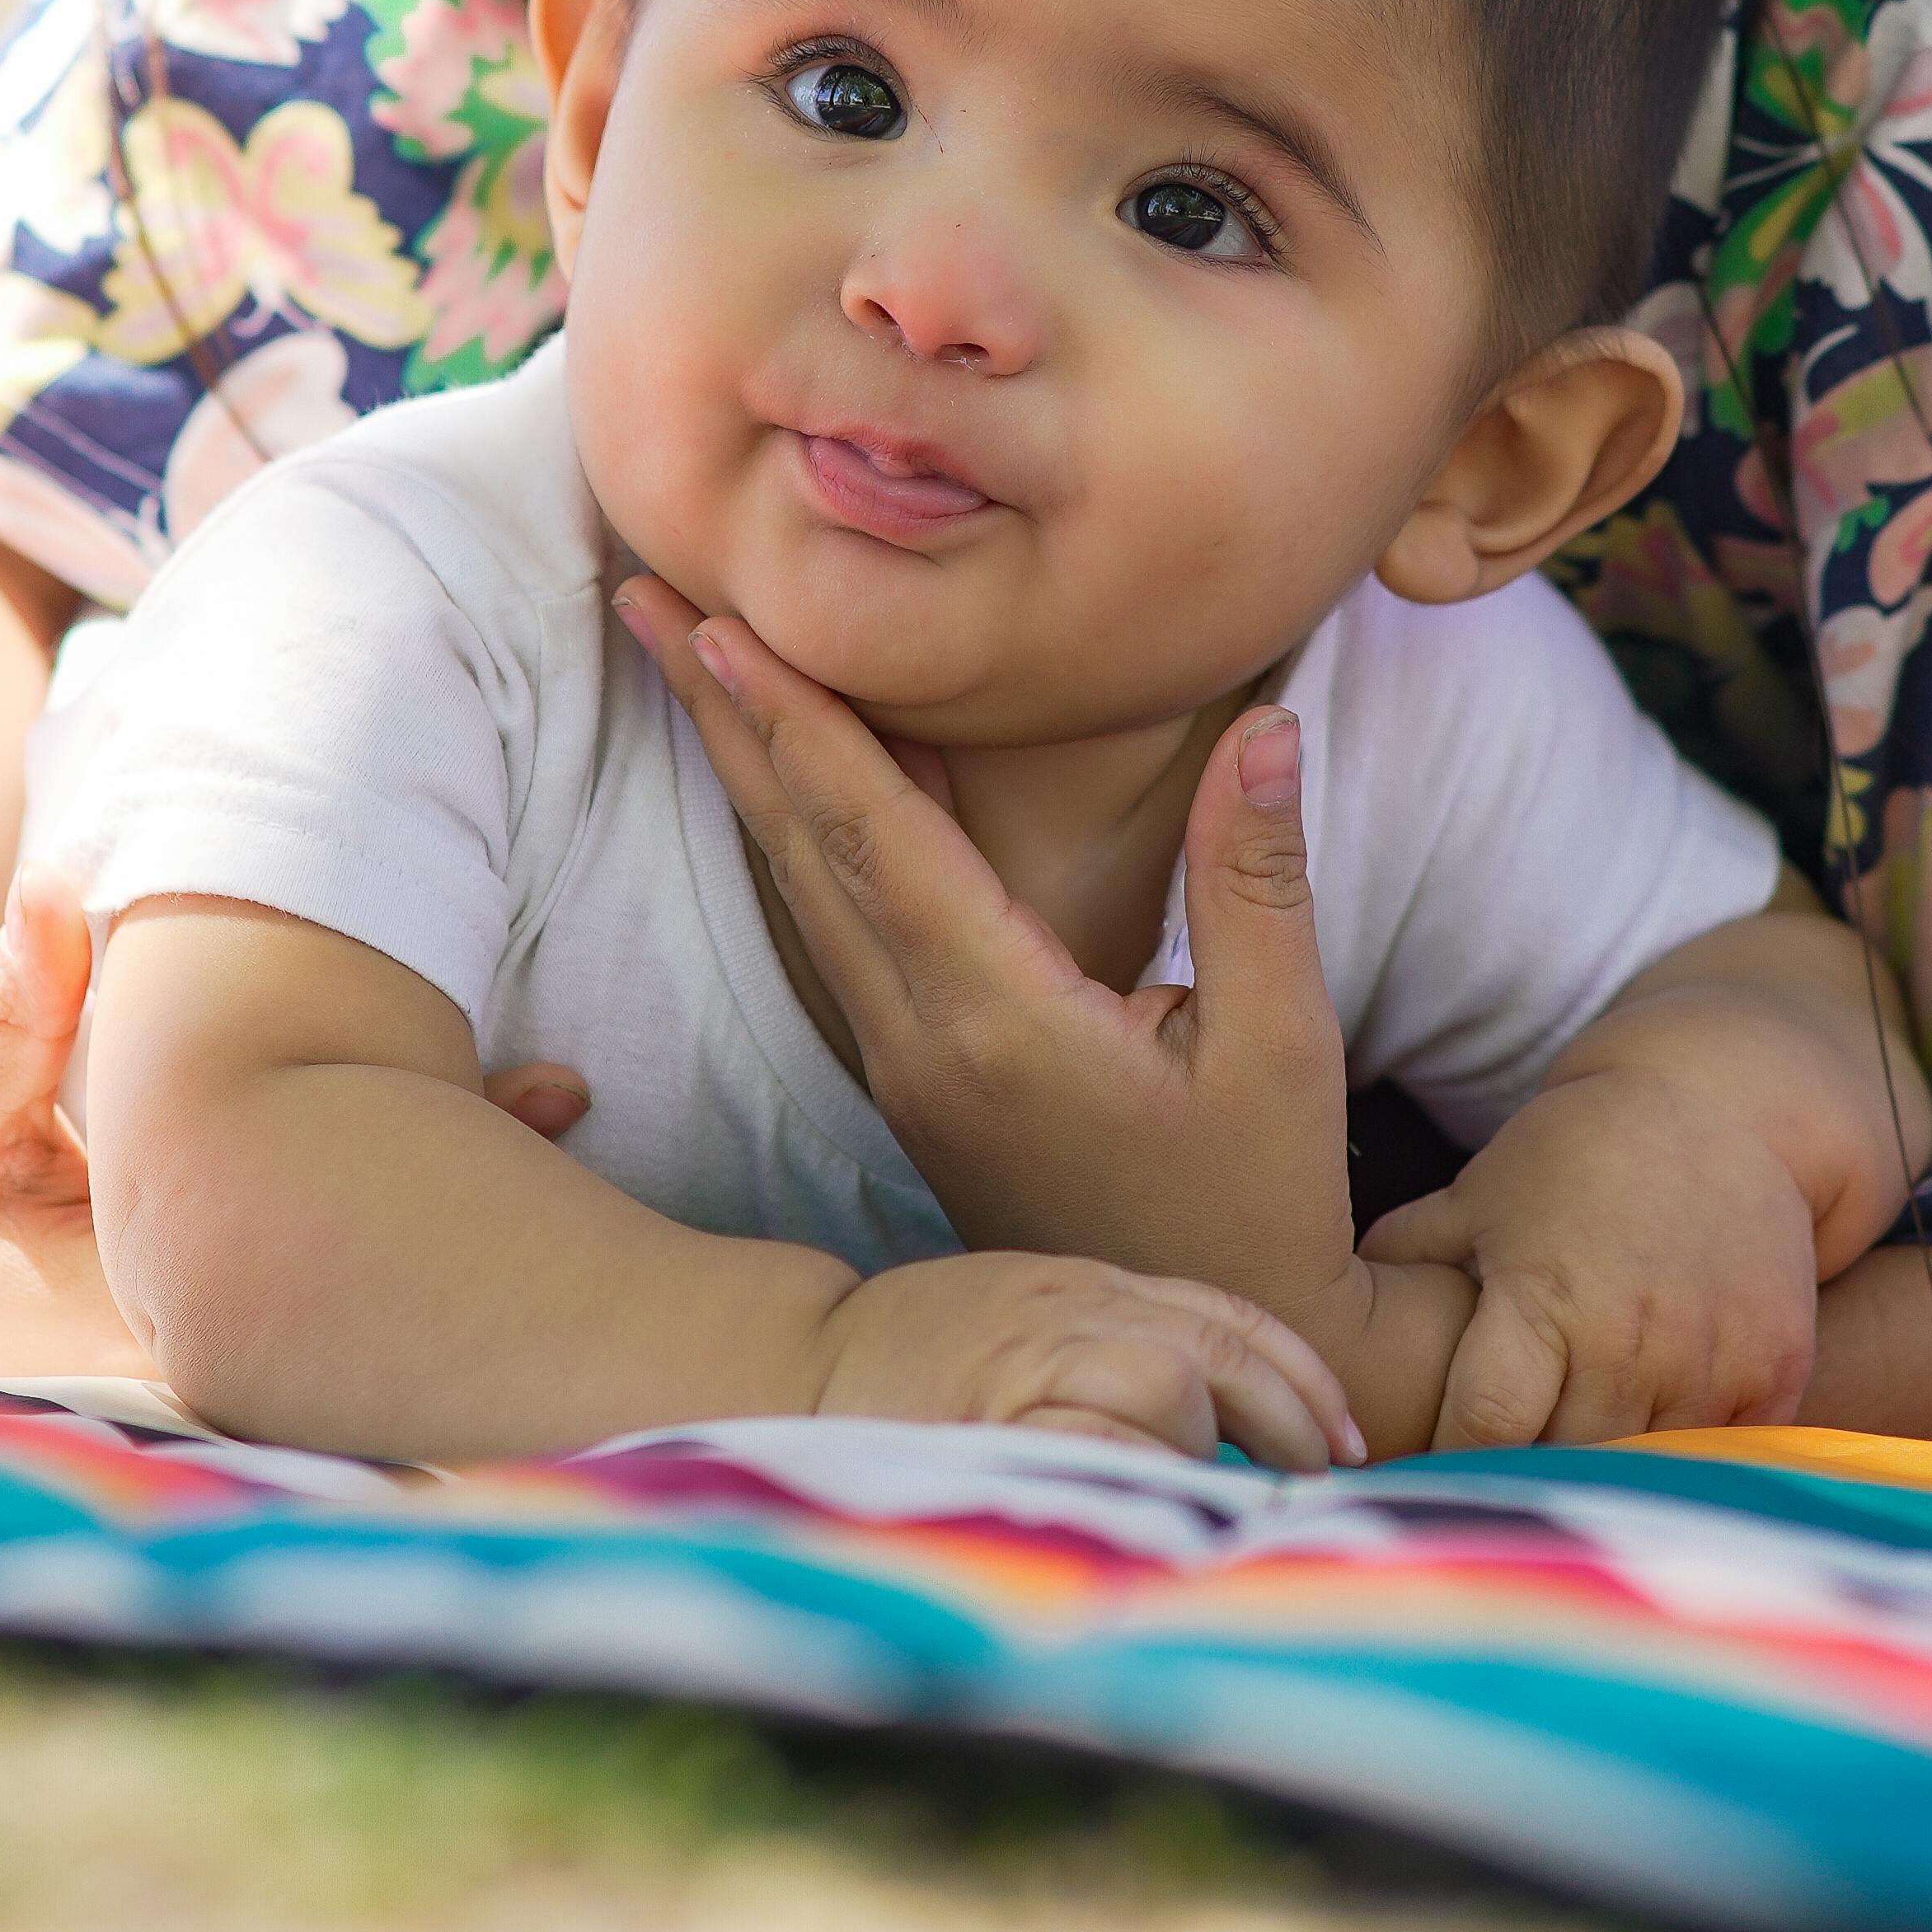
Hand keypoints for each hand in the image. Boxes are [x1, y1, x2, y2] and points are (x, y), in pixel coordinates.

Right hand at [0, 868, 591, 1396]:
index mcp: (147, 1318)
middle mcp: (209, 1357)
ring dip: (455, 1196)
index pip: (321, 1247)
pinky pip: (336, 1282)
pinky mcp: (221, 1337)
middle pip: (373, 1278)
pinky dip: (403, 1219)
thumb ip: (6, 1018)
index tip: (535, 1087)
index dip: (430, 1172)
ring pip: (367, 1284)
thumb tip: (62, 889)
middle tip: (569, 1088)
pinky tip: (496, 1148)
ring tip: (557, 1100)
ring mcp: (223, 1360)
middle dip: (469, 1179)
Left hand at [618, 583, 1359, 1335]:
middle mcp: (925, 1043)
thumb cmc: (1254, 1204)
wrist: (1213, 1335)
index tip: (719, 625)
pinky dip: (804, 837)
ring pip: (807, 893)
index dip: (800, 723)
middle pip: (803, 850)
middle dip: (725, 717)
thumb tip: (1266, 730)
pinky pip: (839, 935)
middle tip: (647, 597)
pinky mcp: (920, 1087)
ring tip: (691, 667)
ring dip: (748, 770)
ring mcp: (910, 1071)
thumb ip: (1260, 883)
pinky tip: (796, 779)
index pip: (878, 842)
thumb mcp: (1284, 1046)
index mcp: (1001, 1023)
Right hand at [806, 1247, 1361, 1471]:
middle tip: (1319, 1472)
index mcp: (1085, 1287)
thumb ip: (1123, 1342)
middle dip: (1282, 1413)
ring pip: (1166, 1393)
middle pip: (1209, 1351)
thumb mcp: (1037, 1315)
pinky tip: (1156, 1524)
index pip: (1222, 1313)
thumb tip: (1231, 1423)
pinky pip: (1094, 1448)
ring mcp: (1026, 1368)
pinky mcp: (988, 1423)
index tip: (1345, 1433)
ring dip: (1202, 1455)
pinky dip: (1140, 1481)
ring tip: (1216, 1509)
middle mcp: (1066, 1315)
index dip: (1298, 1371)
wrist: (794, 1366)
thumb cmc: (922, 1360)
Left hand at [1359, 1068, 1824, 1454]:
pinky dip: (1687, 1459)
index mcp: (1542, 1298)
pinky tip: (1654, 1456)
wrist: (1723, 1113)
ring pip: (1643, 1467)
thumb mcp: (1481, 1194)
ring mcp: (1709, 1359)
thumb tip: (1314, 1301)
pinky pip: (1722, 1451)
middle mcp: (1628, 1338)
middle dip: (1526, 1479)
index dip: (1455, 1460)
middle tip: (1493, 1502)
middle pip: (1564, 1461)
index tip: (1430, 1483)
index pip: (1485, 1425)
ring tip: (1568, 1492)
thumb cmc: (1576, 1157)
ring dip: (1605, 1476)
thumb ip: (1411, 1254)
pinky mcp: (1774, 1370)